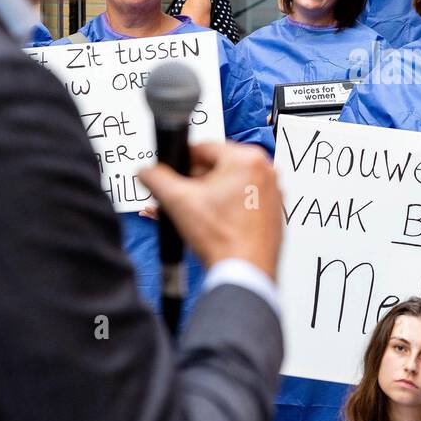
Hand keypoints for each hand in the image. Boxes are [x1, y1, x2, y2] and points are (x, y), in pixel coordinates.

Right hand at [139, 142, 281, 278]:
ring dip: (212, 195)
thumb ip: (156, 178)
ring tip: (200, 215)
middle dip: (197, 182)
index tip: (173, 176)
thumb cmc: (222, 239)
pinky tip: (217, 223)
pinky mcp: (273, 210)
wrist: (244, 271)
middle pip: (218, 166)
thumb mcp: (178, 201)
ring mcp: (272, 191)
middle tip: (185, 200)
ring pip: (232, 183)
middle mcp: (265, 171)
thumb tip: (147, 171)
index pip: (203, 148)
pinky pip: (245, 199)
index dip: (182, 163)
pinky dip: (229, 207)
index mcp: (247, 159)